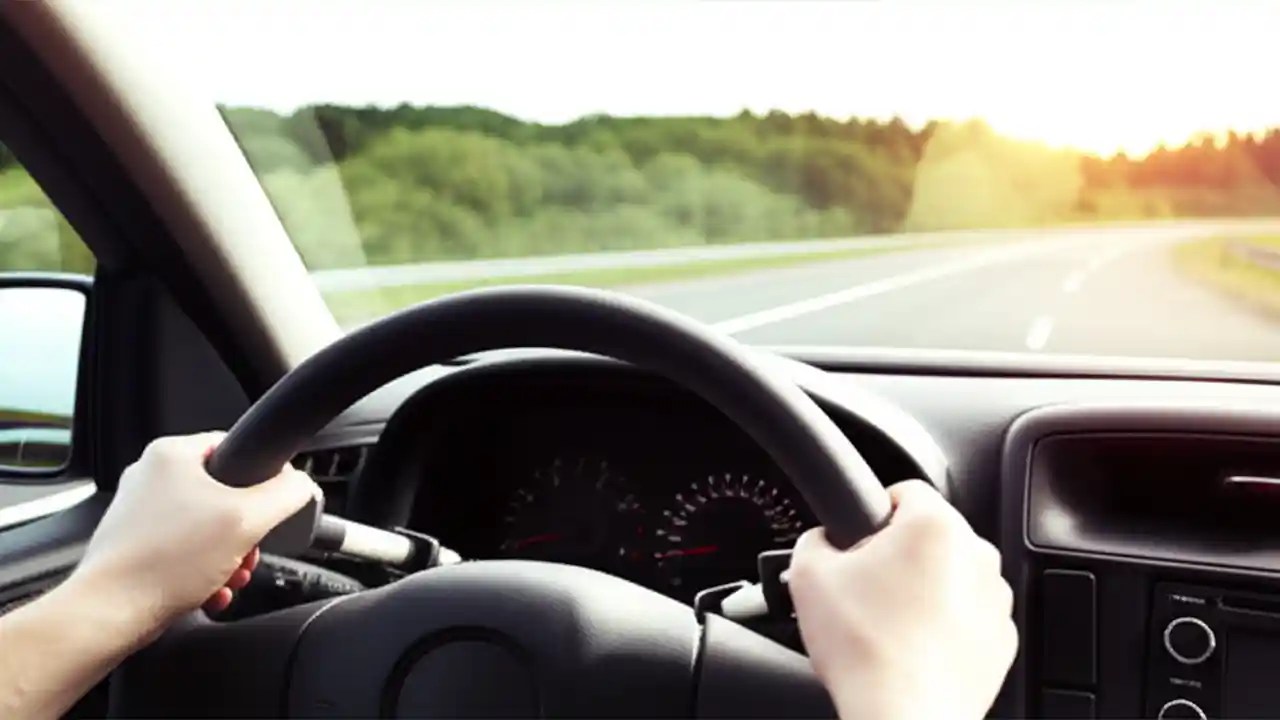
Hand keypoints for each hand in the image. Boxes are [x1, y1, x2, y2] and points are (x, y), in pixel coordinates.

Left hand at [71, 432, 318, 643]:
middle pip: (225, 494)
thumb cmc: (164, 563)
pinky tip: (209, 590)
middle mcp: (150, 477)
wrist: (111, 613)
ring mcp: (140, 512)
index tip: (268, 507)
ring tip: (228, 576)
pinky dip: (204, 571)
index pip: (236, 447)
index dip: (263, 479)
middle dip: (245, 532)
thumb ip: (286, 494)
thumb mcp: (247, 519)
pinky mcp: (135, 545)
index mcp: (171, 454)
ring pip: (208, 527)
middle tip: (247, 551)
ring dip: (229, 555)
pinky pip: (186, 551)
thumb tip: (301, 485)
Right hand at [788, 480, 1016, 719]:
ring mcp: (996, 599)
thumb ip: (815, 538)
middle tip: (864, 589)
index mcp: (935, 526)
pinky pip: (967, 615)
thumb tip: (825, 539)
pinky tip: (911, 646)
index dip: (871, 515)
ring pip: (950, 575)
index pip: (904, 491)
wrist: (903, 716)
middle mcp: (977, 555)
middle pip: (929, 535)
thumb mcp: (808, 574)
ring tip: (887, 623)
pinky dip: (943, 624)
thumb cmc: (864, 648)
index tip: (856, 544)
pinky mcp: (1001, 638)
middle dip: (897, 554)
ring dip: (923, 588)